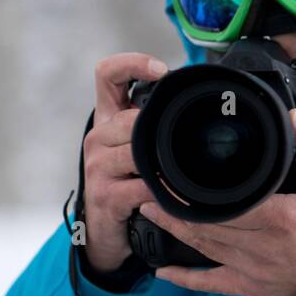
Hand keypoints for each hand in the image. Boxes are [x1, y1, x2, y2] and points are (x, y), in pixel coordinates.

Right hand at [82, 53, 168, 273]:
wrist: (106, 232)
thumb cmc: (128, 185)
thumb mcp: (139, 150)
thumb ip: (156, 127)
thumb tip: (198, 104)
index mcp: (108, 119)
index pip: (107, 74)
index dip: (133, 64)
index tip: (162, 70)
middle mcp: (98, 138)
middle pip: (128, 119)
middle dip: (157, 131)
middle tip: (183, 143)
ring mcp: (97, 167)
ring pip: (134, 152)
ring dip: (163, 165)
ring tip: (181, 173)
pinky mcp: (104, 195)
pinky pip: (139, 188)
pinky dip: (161, 193)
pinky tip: (172, 197)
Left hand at [141, 109, 295, 295]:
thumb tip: (293, 117)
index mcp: (280, 217)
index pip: (225, 203)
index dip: (191, 193)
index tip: (169, 175)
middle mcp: (262, 245)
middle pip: (205, 224)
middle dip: (172, 207)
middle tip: (145, 187)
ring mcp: (254, 269)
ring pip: (203, 248)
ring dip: (172, 231)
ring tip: (147, 211)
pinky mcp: (253, 286)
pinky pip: (213, 284)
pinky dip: (185, 279)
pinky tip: (162, 271)